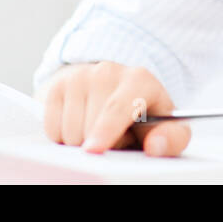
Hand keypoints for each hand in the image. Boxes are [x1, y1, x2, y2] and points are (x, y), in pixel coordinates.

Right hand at [41, 61, 189, 156]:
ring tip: (98, 129)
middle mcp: (107, 71)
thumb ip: (171, 139)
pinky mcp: (56, 85)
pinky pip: (51, 128)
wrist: (117, 89)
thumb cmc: (144, 115)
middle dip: (100, 144)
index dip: (105, 131)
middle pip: (89, 126)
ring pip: (68, 130)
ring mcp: (79, 75)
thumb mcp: (167, 127)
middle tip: (116, 136)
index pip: (117, 108)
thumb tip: (154, 146)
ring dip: (81, 141)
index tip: (94, 150)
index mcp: (139, 79)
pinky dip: (62, 136)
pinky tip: (79, 124)